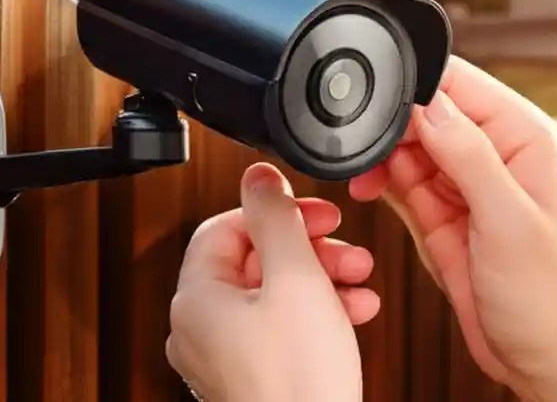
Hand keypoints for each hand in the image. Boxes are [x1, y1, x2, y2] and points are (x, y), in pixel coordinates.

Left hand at [167, 162, 379, 401]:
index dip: (275, 212)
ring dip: (321, 280)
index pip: (226, 227)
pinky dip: (316, 315)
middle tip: (344, 247)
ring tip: (360, 282)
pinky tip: (353, 313)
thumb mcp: (296, 278)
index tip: (313, 209)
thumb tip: (257, 176)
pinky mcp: (252, 381)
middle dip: (309, 249)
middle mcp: (200, 330)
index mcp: (196, 300)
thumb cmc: (300, 382)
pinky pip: (280, 331)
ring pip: (273, 296)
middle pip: (254, 261)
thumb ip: (276, 218)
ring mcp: (224, 360)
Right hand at [349, 56, 556, 398]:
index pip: (459, 83)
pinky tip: (365, 189)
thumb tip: (430, 104)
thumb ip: (469, 156)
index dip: (416, 87)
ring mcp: (462, 180)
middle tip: (366, 152)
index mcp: (521, 135)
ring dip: (378, 154)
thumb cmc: (545, 294)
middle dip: (389, 125)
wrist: (538, 354)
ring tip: (363, 178)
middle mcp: (492, 150)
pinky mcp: (438, 208)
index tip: (381, 107)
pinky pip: (397, 177)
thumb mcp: (507, 220)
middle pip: (424, 109)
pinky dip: (376, 179)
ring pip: (404, 142)